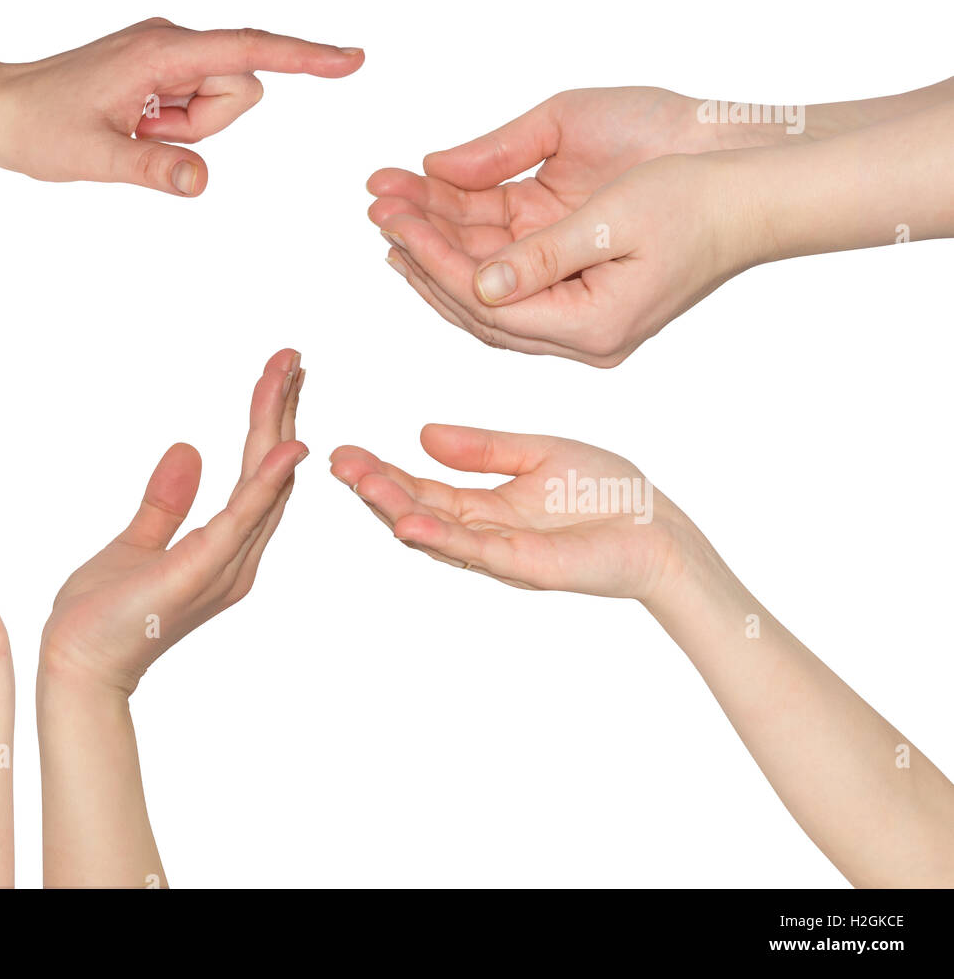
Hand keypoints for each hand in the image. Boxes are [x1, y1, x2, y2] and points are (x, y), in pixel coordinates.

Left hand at [0, 18, 362, 189]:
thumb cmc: (37, 127)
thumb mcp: (93, 158)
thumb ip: (152, 168)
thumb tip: (200, 182)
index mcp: (162, 52)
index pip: (251, 52)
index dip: (304, 57)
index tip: (351, 59)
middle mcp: (171, 41)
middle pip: (240, 86)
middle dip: (208, 123)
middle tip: (145, 131)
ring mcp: (166, 54)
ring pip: (220, 100)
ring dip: (188, 128)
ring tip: (135, 128)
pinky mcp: (160, 68)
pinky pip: (196, 103)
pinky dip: (175, 125)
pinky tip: (133, 123)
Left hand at [39, 350, 306, 695]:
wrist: (73, 665)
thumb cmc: (101, 617)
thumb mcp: (135, 542)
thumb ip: (165, 501)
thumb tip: (187, 447)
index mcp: (225, 549)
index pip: (257, 474)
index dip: (269, 422)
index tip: (279, 374)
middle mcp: (238, 557)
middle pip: (272, 472)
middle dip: (283, 410)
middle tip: (293, 357)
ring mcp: (225, 566)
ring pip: (265, 484)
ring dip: (278, 425)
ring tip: (290, 374)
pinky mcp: (202, 571)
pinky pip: (244, 518)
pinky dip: (268, 480)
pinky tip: (286, 445)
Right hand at [331, 426, 691, 604]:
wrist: (662, 528)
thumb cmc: (609, 492)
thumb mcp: (536, 453)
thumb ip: (483, 448)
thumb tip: (423, 434)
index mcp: (485, 505)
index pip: (421, 487)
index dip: (383, 472)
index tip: (345, 452)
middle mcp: (484, 533)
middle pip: (417, 511)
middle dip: (376, 489)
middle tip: (338, 463)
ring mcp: (503, 553)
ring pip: (437, 533)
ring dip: (395, 511)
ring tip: (360, 484)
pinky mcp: (529, 566)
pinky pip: (476, 552)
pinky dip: (439, 538)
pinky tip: (408, 522)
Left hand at [372, 108, 769, 363]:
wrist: (756, 194)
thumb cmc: (698, 197)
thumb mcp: (616, 218)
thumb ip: (540, 254)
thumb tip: (475, 282)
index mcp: (592, 326)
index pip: (485, 302)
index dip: (433, 259)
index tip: (393, 218)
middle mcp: (583, 335)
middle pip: (478, 307)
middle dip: (424, 257)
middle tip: (380, 214)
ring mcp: (585, 320)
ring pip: (489, 296)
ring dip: (441, 254)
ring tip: (395, 216)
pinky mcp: (585, 295)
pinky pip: (512, 282)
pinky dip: (472, 253)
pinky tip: (442, 226)